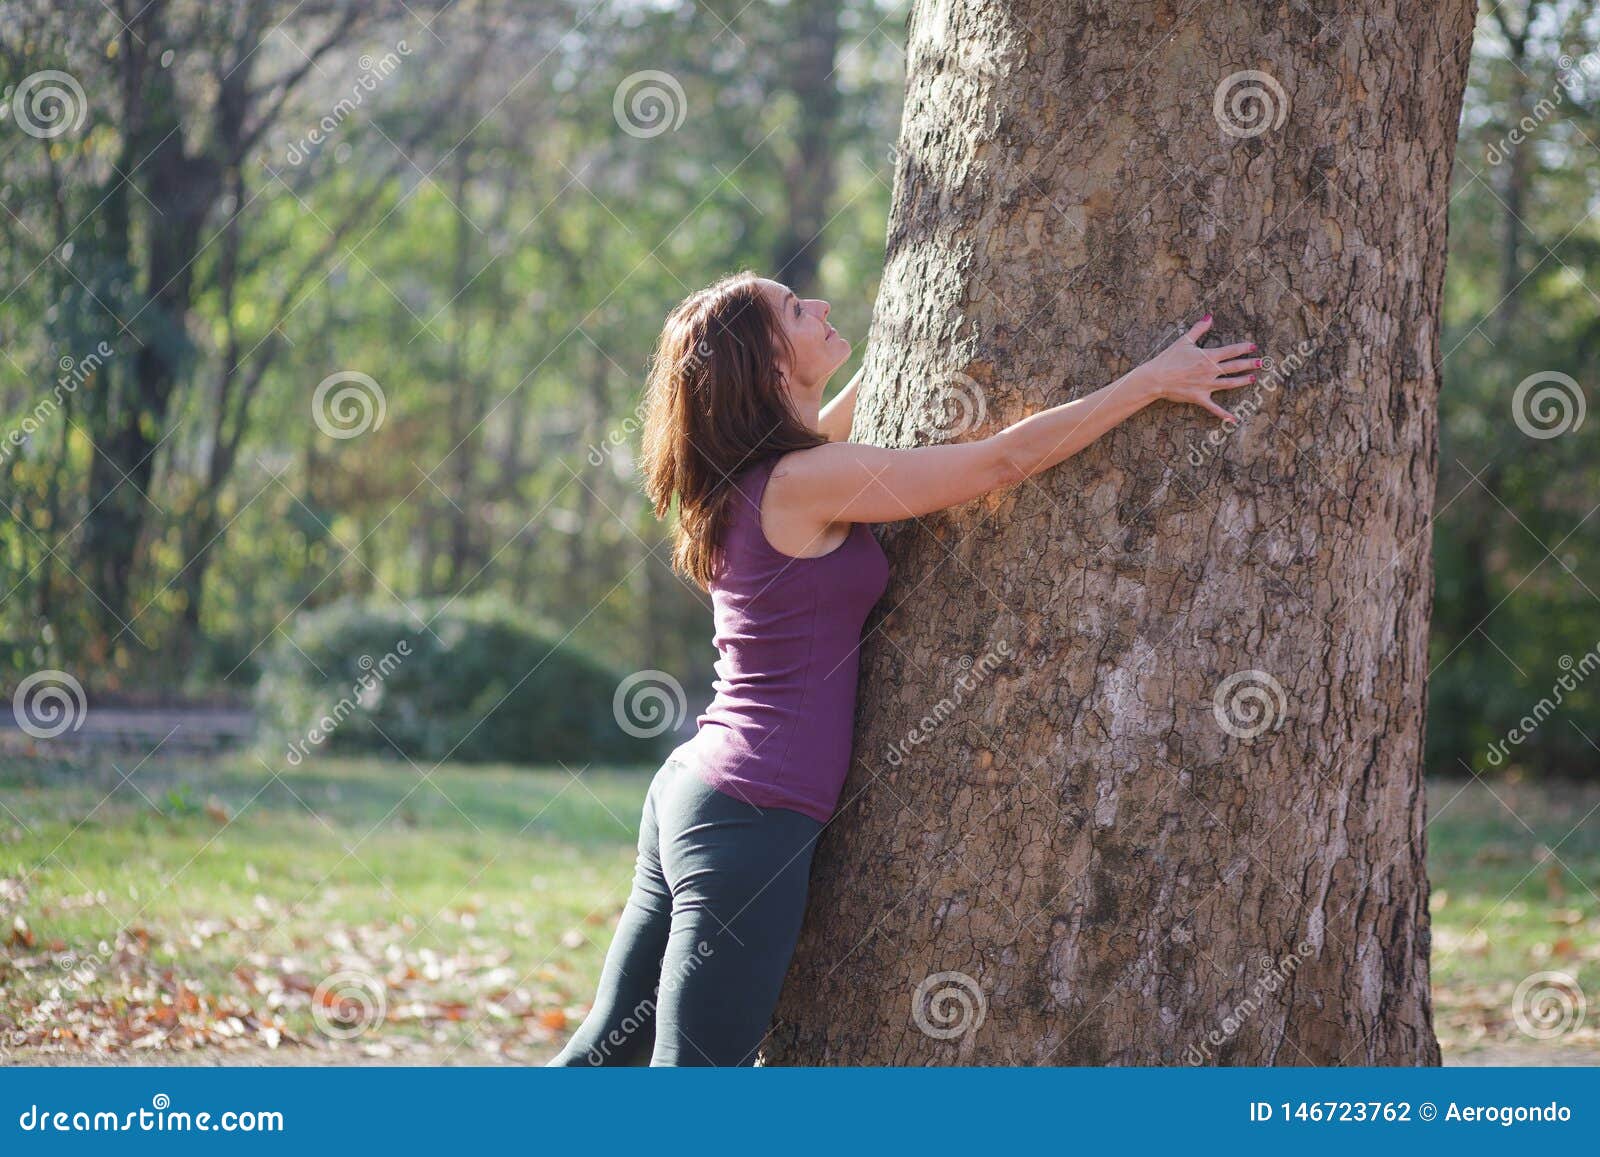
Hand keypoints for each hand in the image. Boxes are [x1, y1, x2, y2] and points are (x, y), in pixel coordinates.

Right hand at [1133, 315, 1259, 421]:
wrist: (1156, 377)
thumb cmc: (1168, 358)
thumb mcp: (1184, 341)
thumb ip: (1199, 328)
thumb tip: (1209, 316)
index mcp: (1208, 357)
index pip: (1231, 350)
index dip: (1244, 347)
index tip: (1254, 346)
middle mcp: (1210, 371)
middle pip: (1235, 367)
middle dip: (1249, 364)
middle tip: (1261, 363)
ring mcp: (1206, 385)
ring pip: (1230, 384)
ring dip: (1243, 381)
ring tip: (1253, 379)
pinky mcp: (1200, 397)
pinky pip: (1214, 407)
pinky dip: (1224, 414)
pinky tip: (1234, 419)